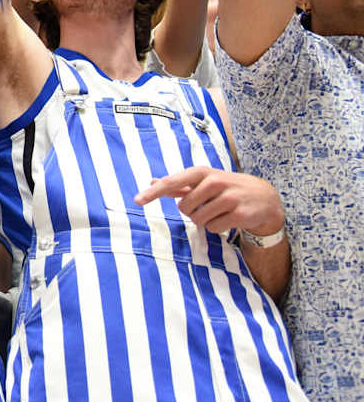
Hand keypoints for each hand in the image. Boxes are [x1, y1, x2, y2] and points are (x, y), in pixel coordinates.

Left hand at [136, 167, 285, 236]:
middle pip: (184, 208)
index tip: (137, 200)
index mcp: (202, 172)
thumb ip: (178, 184)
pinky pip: (214, 229)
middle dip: (192, 211)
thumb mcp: (203, 181)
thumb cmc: (226, 187)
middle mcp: (214, 182)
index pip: (172, 182)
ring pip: (198, 220)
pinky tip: (229, 218)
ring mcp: (228, 198)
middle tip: (208, 205)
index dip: (154, 192)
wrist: (264, 197)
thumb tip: (152, 182)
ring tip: (219, 211)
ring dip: (205, 220)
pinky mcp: (239, 214)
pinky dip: (217, 228)